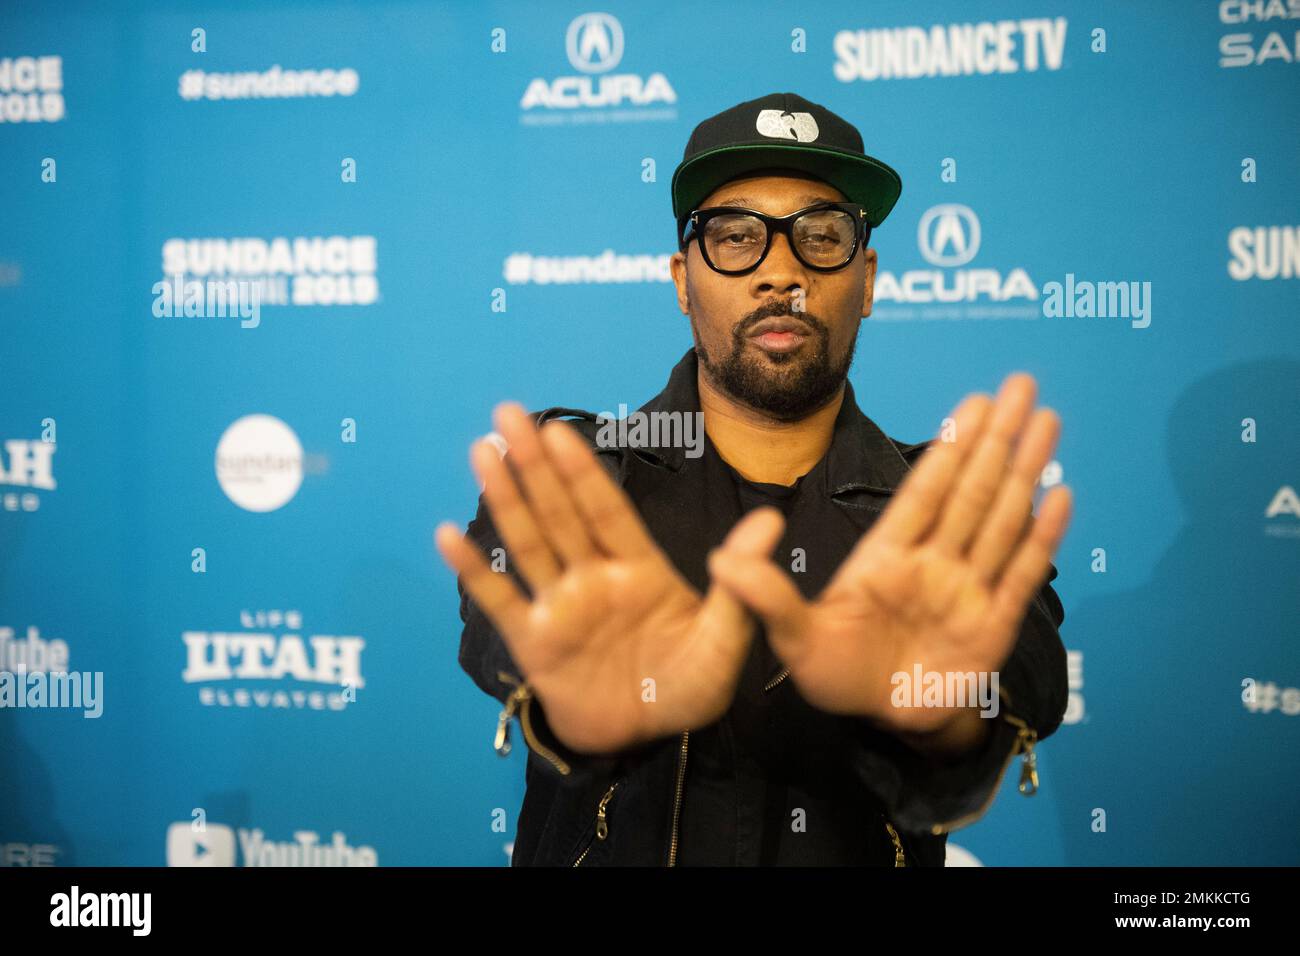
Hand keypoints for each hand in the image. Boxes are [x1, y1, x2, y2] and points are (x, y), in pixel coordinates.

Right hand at [436, 403, 781, 753]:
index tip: (560, 431)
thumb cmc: (690, 683)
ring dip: (505, 499)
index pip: (606, 509)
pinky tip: (449, 535)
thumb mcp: (726, 636)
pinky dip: (475, 571)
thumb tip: (772, 517)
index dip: (581, 471)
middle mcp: (593, 577)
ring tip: (484, 452)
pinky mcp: (535, 642)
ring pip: (529, 543)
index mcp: (639, 568)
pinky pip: (501, 601)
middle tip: (508, 413)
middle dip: (535, 464)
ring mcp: (561, 606)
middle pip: (560, 512)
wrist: (652, 741)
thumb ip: (739, 578)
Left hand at [707, 373, 1072, 734]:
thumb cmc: (838, 674)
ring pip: (1001, 520)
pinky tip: (1059, 495)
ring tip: (1047, 421)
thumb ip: (766, 596)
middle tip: (1021, 385)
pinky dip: (1041, 537)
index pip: (923, 492)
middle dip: (996, 439)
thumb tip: (718, 557)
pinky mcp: (992, 627)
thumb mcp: (794, 637)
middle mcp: (932, 564)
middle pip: (971, 491)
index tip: (971, 403)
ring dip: (1024, 471)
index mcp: (886, 557)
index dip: (949, 447)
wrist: (882, 723)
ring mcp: (966, 592)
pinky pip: (1020, 575)